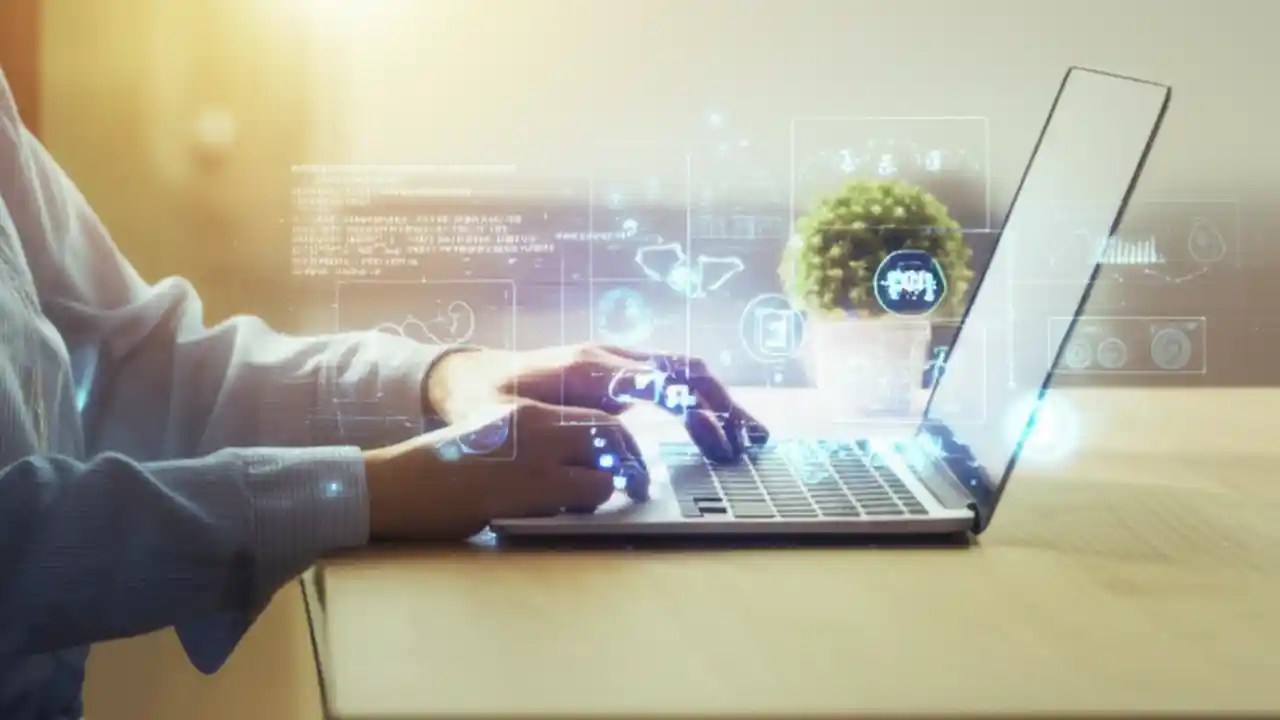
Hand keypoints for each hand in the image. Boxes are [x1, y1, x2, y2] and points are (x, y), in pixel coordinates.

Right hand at [364, 400, 646, 539]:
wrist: (406, 483)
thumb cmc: (444, 467)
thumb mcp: (494, 435)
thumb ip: (535, 439)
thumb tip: (580, 460)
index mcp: (528, 408)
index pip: (594, 412)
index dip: (617, 436)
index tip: (625, 454)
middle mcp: (540, 422)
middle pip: (612, 432)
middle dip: (631, 459)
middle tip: (637, 482)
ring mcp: (540, 455)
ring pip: (607, 467)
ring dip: (611, 487)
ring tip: (601, 500)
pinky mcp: (535, 487)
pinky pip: (589, 493)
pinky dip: (591, 506)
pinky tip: (573, 512)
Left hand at [424, 344, 768, 462]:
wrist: (462, 376)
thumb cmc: (484, 405)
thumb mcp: (515, 425)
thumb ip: (568, 434)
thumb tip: (621, 457)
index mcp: (590, 369)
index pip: (662, 384)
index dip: (696, 415)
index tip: (719, 447)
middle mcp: (609, 356)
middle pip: (684, 370)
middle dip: (723, 405)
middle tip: (749, 444)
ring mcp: (614, 360)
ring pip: (682, 370)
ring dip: (717, 401)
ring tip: (748, 435)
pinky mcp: (614, 372)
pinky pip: (667, 378)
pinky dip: (697, 399)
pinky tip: (716, 424)